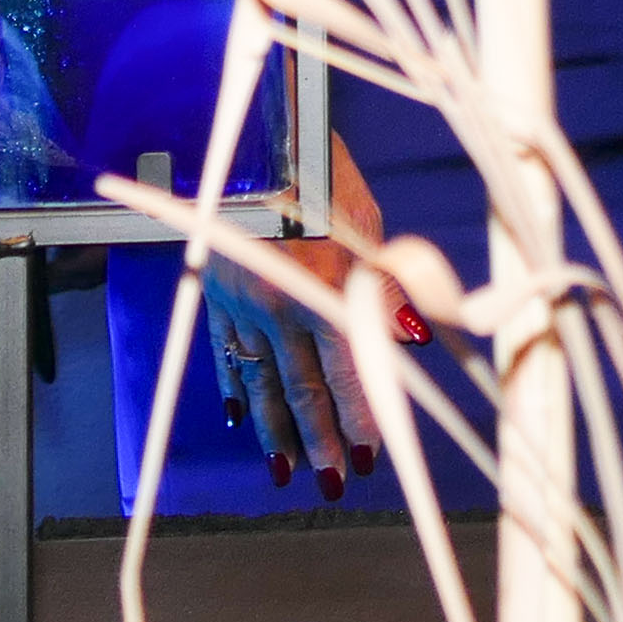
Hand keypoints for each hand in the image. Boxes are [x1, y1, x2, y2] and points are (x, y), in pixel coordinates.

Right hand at [205, 134, 390, 500]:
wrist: (247, 139)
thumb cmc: (317, 171)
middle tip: (333, 482)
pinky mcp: (214, 294)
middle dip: (320, 440)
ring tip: (287, 471)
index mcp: (326, 285)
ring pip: (261, 381)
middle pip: (302, 388)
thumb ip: (383, 285)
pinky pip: (224, 353)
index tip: (371, 455)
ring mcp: (242, 303)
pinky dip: (234, 388)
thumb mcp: (364, 219)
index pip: (347, 370)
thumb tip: (409, 339)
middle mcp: (282, 304)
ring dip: (276, 432)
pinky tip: (238, 419)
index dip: (360, 416)